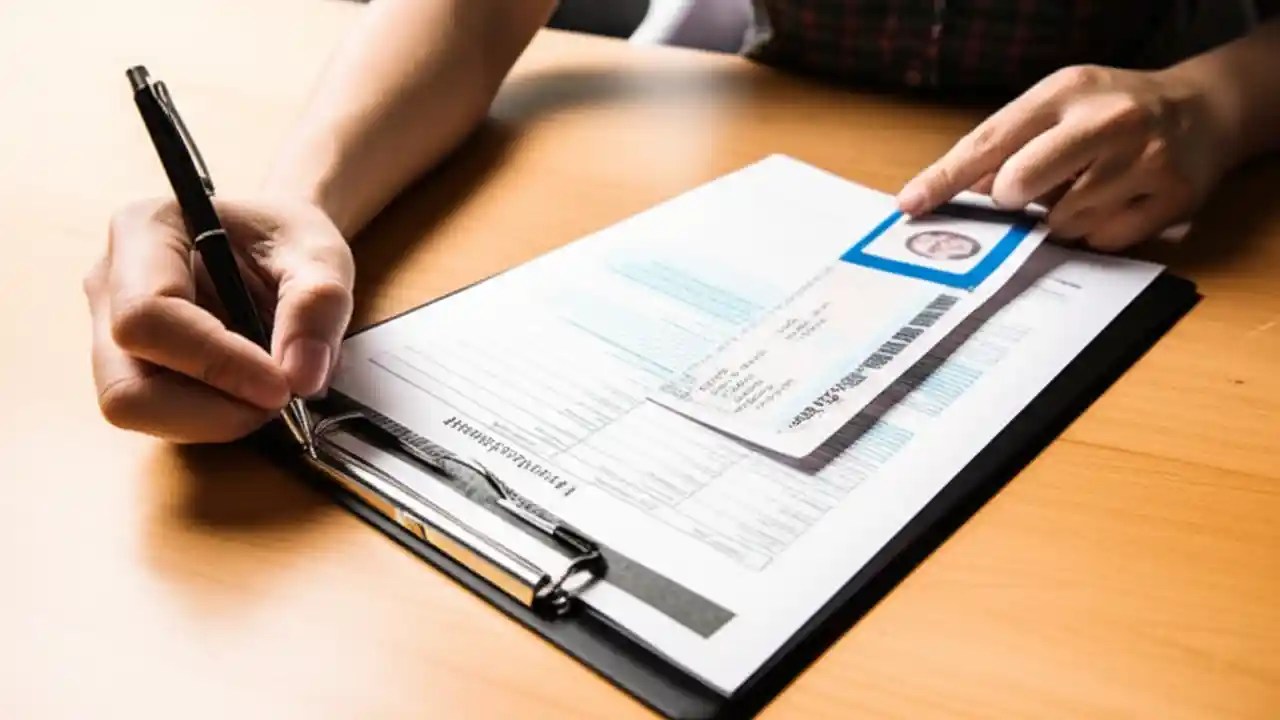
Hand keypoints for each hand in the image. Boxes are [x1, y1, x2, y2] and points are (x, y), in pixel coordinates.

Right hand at [84, 197, 354, 442]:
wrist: (274, 243)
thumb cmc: (286, 238)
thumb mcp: (321, 254)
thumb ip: (318, 304)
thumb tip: (303, 378)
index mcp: (145, 231)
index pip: (149, 316)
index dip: (215, 364)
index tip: (282, 386)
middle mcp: (110, 283)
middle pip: (124, 384)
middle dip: (208, 411)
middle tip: (278, 401)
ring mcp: (109, 330)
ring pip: (135, 410)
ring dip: (213, 419)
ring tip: (269, 393)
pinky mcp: (129, 367)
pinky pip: (158, 415)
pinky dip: (211, 419)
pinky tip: (249, 393)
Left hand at [897, 64, 1227, 250]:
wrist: (1202, 110)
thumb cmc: (1111, 111)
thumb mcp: (1058, 108)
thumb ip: (1007, 146)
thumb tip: (957, 195)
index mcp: (1066, 92)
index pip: (989, 141)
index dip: (945, 178)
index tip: (910, 205)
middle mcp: (1106, 121)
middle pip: (1020, 183)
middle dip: (1014, 199)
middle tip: (1030, 191)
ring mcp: (1143, 159)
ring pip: (1061, 220)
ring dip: (1060, 216)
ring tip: (1087, 186)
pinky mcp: (1171, 197)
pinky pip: (1101, 240)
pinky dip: (1096, 231)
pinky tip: (1114, 203)